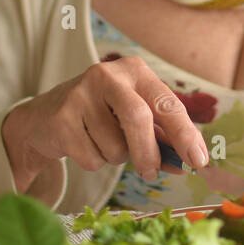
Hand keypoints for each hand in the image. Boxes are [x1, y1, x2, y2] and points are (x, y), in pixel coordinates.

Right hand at [1, 56, 209, 191]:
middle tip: (151, 174)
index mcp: (135, 70)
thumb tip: (187, 163)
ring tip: (102, 143)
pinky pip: (91, 157)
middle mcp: (108, 75)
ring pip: (115, 145)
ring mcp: (81, 94)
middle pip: (139, 117)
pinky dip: (94, 162)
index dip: (185, 133)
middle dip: (149, 152)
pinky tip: (82, 145)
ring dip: (116, 157)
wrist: (44, 118)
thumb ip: (161, 137)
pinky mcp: (61, 117)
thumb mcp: (133, 118)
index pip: (167, 102)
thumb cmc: (101, 117)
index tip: (198, 161)